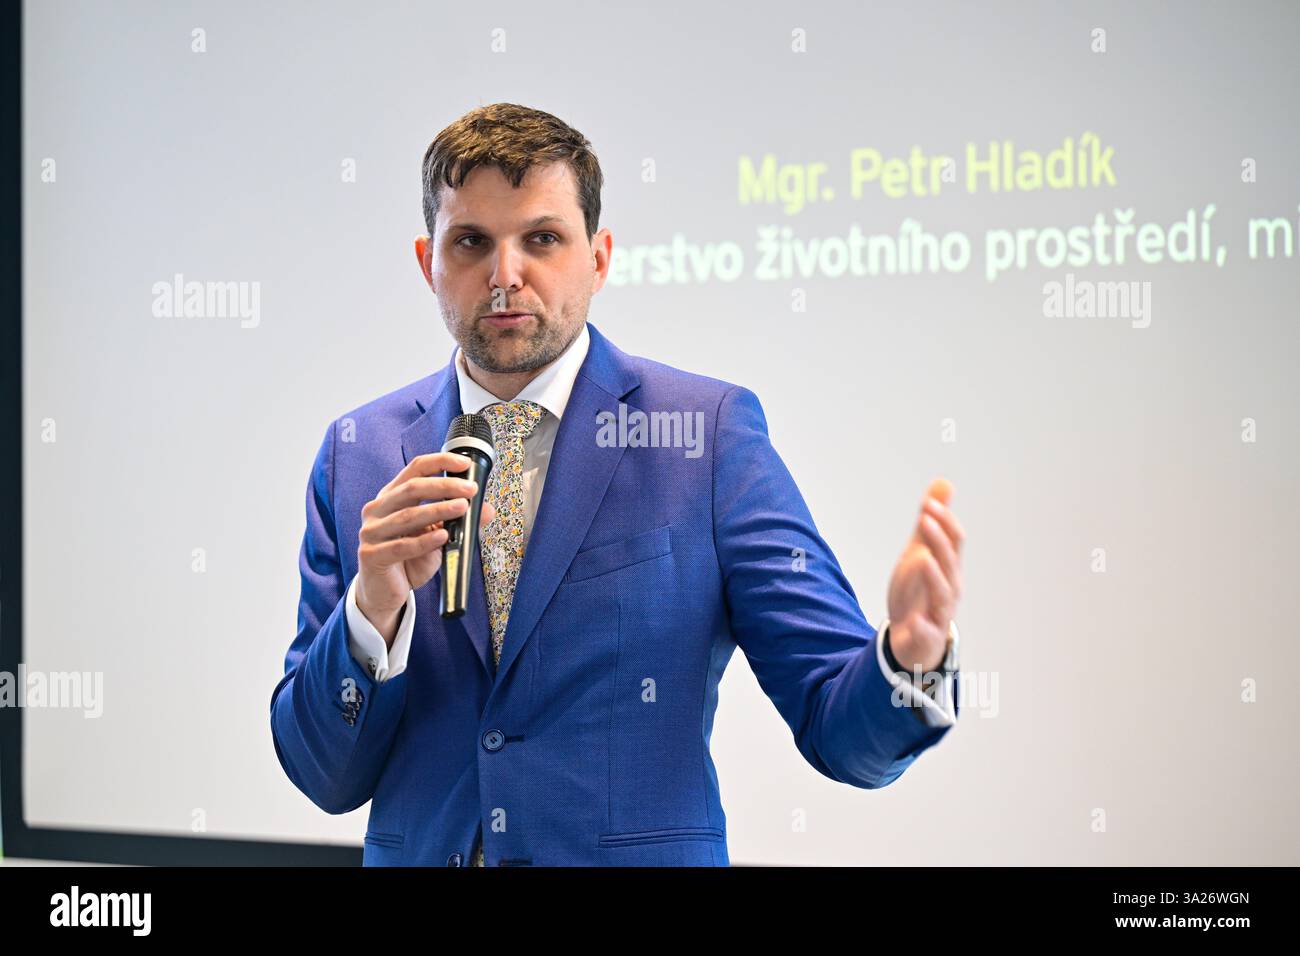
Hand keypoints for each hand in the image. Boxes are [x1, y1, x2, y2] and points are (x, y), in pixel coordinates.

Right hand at [356, 452, 495, 642]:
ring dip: (438, 510)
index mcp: (391, 497)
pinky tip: (443, 537)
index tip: (464, 464)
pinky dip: (425, 541)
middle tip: (470, 490)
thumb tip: (487, 510)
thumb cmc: (409, 560)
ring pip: (408, 516)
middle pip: (411, 489)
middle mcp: (377, 509)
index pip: (415, 469)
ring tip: (462, 508)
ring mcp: (371, 532)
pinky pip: (401, 546)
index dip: (440, 462)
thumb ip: (457, 521)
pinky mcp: (371, 555)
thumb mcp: (437, 536)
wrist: (384, 593)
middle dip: (444, 486)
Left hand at [886, 478, 964, 674]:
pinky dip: (923, 626)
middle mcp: (949, 587)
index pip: (954, 541)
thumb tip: (943, 484)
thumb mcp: (922, 551)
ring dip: (934, 576)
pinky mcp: (926, 635)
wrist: (912, 635)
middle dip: (938, 541)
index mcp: (949, 566)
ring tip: (922, 559)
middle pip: (948, 562)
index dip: (944, 522)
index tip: (928, 505)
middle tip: (925, 519)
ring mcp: (940, 612)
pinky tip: (915, 620)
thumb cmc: (921, 590)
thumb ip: (931, 522)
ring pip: (942, 594)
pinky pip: (927, 632)